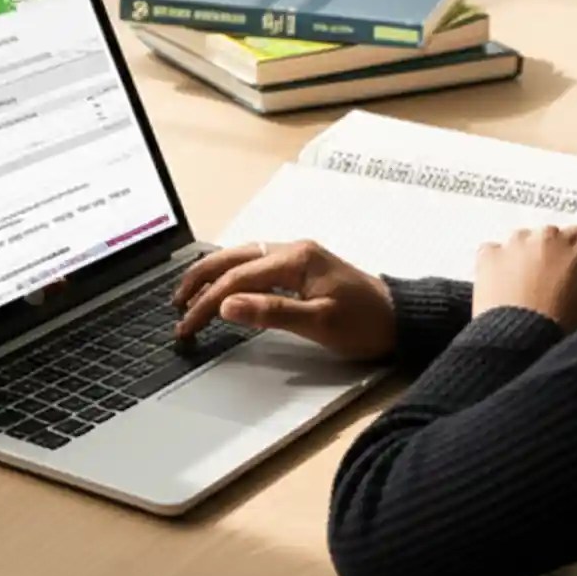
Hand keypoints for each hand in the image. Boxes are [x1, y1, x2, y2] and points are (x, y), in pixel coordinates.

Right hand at [172, 240, 396, 359]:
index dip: (207, 302)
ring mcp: (296, 256)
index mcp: (296, 259)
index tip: (187, 326)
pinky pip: (254, 263)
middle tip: (176, 305)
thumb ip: (271, 312)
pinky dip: (230, 274)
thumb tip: (228, 304)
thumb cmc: (366, 323)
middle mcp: (292, 249)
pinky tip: (220, 286)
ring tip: (188, 295)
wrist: (400, 319)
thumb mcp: (320, 323)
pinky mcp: (299, 267)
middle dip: (200, 280)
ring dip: (212, 274)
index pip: (238, 278)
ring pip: (240, 257)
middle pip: (232, 258)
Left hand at [473, 226, 576, 333]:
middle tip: (547, 291)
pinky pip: (491, 253)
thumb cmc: (570, 328)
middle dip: (549, 259)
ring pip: (519, 245)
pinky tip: (501, 290)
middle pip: (549, 240)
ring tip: (522, 295)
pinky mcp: (487, 256)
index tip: (573, 282)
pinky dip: (495, 266)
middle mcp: (547, 235)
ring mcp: (515, 243)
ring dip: (522, 260)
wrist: (527, 345)